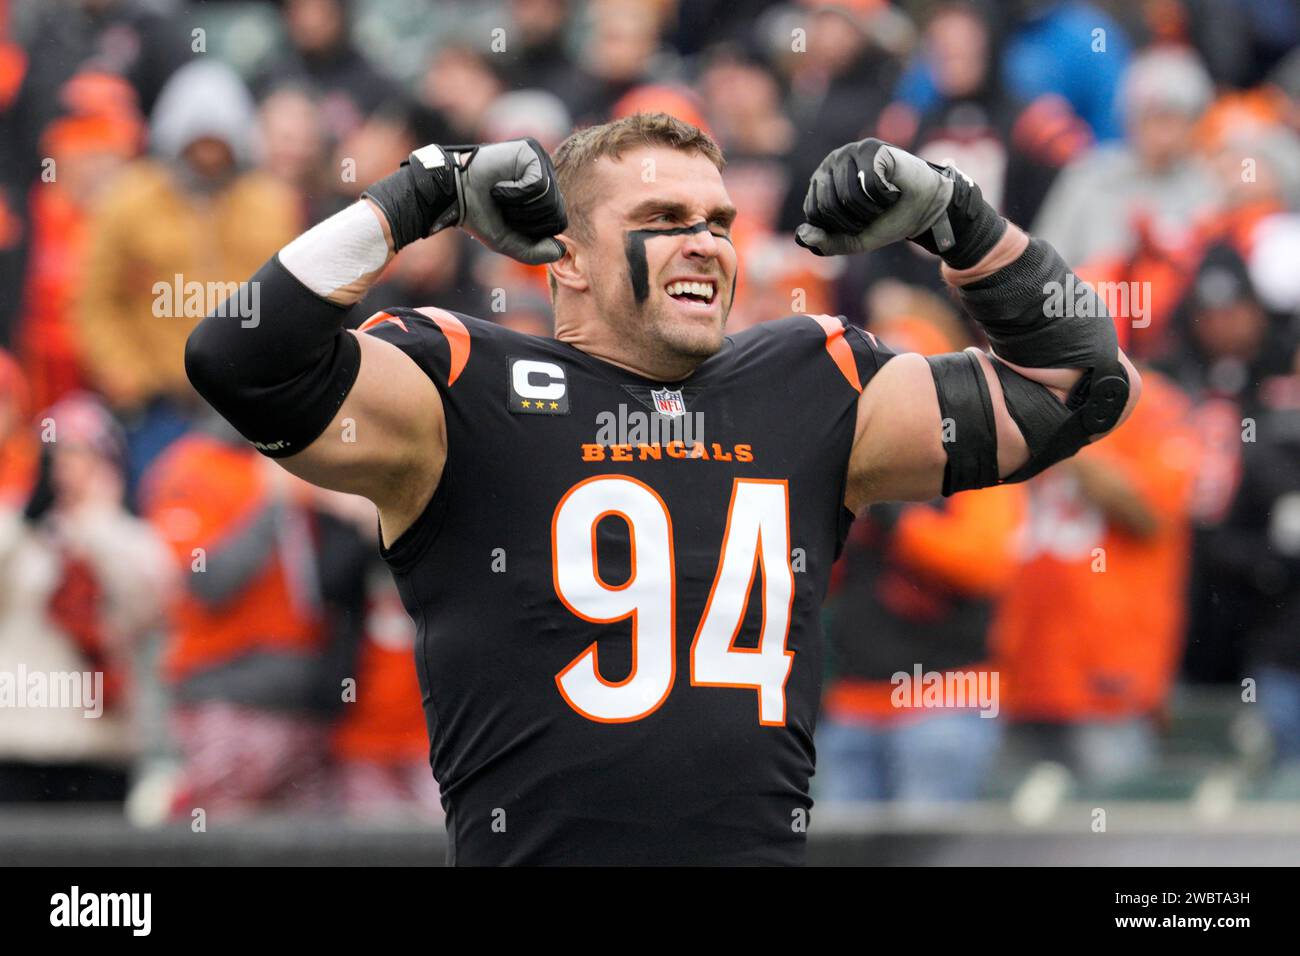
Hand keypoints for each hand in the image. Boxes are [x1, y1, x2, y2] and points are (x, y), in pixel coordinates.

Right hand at [364, 138, 567, 264]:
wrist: (453, 195)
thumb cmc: (480, 216)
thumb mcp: (510, 242)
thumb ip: (536, 251)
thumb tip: (562, 250)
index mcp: (545, 196)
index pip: (558, 222)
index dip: (533, 230)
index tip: (508, 220)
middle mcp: (546, 176)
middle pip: (557, 212)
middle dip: (527, 220)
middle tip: (503, 207)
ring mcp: (540, 161)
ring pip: (550, 199)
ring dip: (520, 207)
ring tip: (500, 196)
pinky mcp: (531, 151)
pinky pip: (539, 185)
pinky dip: (516, 193)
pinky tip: (500, 186)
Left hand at [795, 140, 953, 256]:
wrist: (924, 209)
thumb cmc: (886, 221)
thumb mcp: (853, 240)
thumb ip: (826, 242)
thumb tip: (802, 235)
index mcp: (821, 183)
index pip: (814, 214)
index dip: (841, 228)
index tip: (860, 222)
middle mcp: (831, 164)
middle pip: (828, 206)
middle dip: (855, 220)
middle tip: (874, 213)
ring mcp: (850, 153)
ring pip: (848, 197)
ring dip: (871, 210)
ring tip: (883, 201)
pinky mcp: (872, 148)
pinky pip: (869, 185)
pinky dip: (885, 196)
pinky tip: (893, 188)